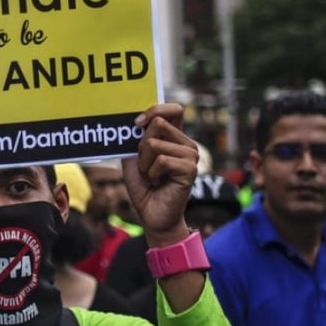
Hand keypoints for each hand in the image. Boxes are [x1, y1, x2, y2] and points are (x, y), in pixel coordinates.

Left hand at [122, 103, 197, 244]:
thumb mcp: (134, 158)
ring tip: (152, 176)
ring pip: (154, 144)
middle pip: (158, 123)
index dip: (155, 109)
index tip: (137, 123)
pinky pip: (161, 160)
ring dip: (144, 163)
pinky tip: (157, 183)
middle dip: (142, 145)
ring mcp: (191, 155)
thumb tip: (136, 121)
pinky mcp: (191, 169)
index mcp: (175, 137)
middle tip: (146, 165)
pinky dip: (151, 173)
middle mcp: (186, 143)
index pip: (174, 109)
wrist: (152, 216)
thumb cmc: (144, 187)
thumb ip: (136, 139)